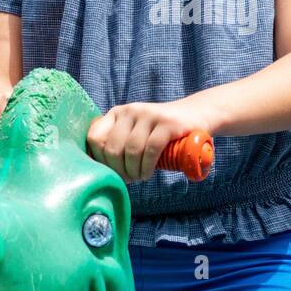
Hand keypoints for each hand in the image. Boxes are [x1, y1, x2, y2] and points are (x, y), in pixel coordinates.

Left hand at [87, 100, 207, 182]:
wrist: (196, 115)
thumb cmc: (161, 133)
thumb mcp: (136, 133)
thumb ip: (119, 144)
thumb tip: (99, 172)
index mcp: (117, 113)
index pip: (95, 138)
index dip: (100, 160)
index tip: (111, 172)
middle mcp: (130, 110)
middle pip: (113, 148)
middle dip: (118, 170)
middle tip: (128, 179)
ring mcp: (149, 114)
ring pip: (131, 150)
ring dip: (134, 171)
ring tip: (139, 177)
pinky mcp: (167, 122)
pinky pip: (151, 149)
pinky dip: (147, 166)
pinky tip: (148, 174)